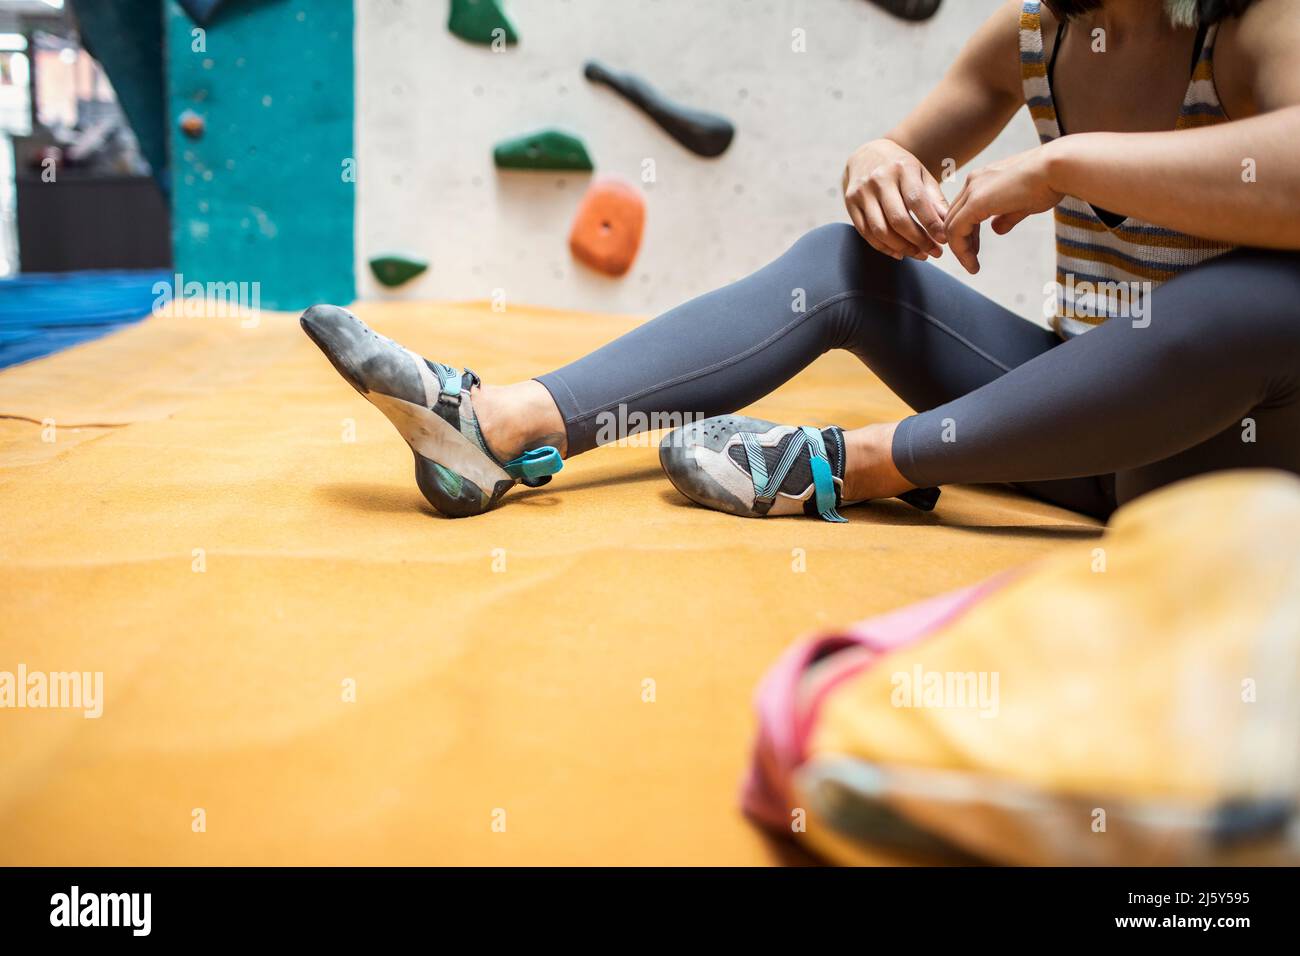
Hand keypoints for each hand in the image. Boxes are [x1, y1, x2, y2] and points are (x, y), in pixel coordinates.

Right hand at [843, 139, 949, 260]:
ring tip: (920, 254)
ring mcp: (862, 192)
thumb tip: (947, 224)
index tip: (943, 240)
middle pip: (898, 219)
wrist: (867, 154)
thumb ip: (934, 199)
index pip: (916, 201)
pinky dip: (884, 247)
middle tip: (934, 252)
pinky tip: (899, 253)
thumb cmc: (901, 169)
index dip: (930, 224)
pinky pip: (866, 233)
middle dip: (918, 241)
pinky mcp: (850, 203)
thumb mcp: (921, 175)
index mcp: (902, 168)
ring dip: (902, 248)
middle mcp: (879, 179)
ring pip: (881, 230)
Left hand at [943, 145, 1062, 273]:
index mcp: (983, 178)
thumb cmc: (1048, 182)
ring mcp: (972, 190)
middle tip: (972, 261)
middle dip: (961, 242)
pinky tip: (972, 263)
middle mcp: (973, 181)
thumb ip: (1006, 216)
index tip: (975, 250)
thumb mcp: (1022, 203)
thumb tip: (996, 229)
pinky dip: (960, 249)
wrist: (1058, 167)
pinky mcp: (976, 201)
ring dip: (959, 249)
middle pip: (954, 217)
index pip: (964, 209)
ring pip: (951, 225)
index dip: (967, 233)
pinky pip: (956, 231)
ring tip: (971, 266)